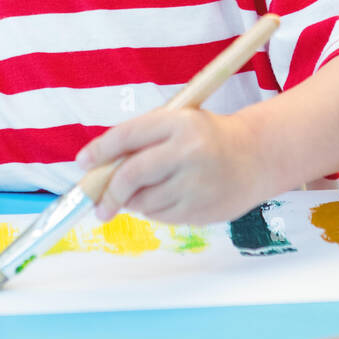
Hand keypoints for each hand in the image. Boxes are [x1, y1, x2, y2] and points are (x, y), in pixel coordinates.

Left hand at [74, 105, 267, 225]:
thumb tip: (97, 169)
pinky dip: (155, 211)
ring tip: (149, 191)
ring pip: (144, 201)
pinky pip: (161, 216)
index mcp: (179, 122)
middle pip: (131, 175)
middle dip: (109, 192)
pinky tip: (170, 197)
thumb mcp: (177, 124)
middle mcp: (188, 151)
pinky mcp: (202, 209)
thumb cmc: (206, 137)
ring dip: (135, 201)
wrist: (256, 156)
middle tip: (99, 205)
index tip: (83, 163)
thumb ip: (142, 140)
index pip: (128, 135)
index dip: (100, 150)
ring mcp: (197, 183)